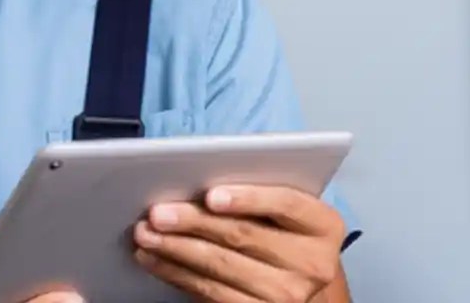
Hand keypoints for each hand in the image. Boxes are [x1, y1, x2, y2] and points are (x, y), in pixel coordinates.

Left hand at [132, 185, 346, 301]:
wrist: (302, 285)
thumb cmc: (285, 234)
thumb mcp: (287, 212)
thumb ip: (258, 192)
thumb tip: (200, 178)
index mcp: (323, 225)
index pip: (285, 203)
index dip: (248, 198)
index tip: (212, 196)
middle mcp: (313, 264)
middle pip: (244, 235)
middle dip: (194, 222)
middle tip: (157, 212)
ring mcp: (287, 296)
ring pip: (220, 266)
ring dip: (175, 248)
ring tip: (145, 233)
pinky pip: (209, 293)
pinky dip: (176, 272)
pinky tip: (155, 258)